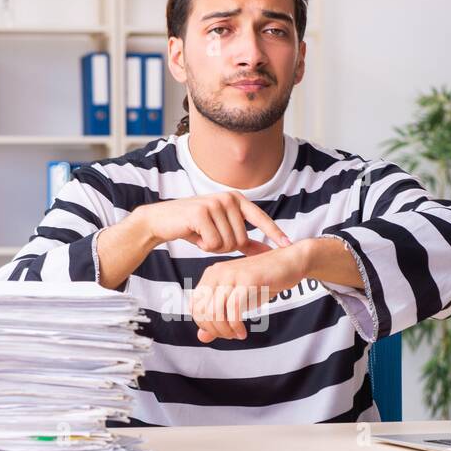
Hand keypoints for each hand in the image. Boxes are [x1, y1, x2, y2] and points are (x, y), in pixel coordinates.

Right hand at [143, 191, 290, 257]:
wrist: (162, 221)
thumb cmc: (194, 227)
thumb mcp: (221, 230)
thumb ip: (244, 240)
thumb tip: (266, 252)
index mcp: (237, 199)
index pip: (260, 218)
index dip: (274, 233)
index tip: (288, 245)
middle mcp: (228, 198)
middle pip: (241, 239)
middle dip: (226, 247)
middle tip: (210, 238)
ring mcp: (215, 203)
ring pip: (228, 243)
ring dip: (214, 247)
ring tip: (201, 235)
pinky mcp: (202, 213)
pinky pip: (214, 243)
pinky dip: (204, 246)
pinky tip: (195, 235)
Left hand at [191, 244, 308, 342]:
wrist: (289, 263)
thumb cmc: (263, 283)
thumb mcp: (236, 302)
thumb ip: (217, 318)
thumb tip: (201, 337)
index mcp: (211, 275)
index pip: (195, 307)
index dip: (204, 325)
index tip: (220, 332)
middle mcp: (217, 272)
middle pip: (204, 311)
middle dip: (215, 330)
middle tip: (229, 336)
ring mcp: (231, 274)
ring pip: (216, 311)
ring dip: (225, 330)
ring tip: (236, 334)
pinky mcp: (247, 279)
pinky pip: (234, 309)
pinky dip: (236, 326)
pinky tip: (242, 332)